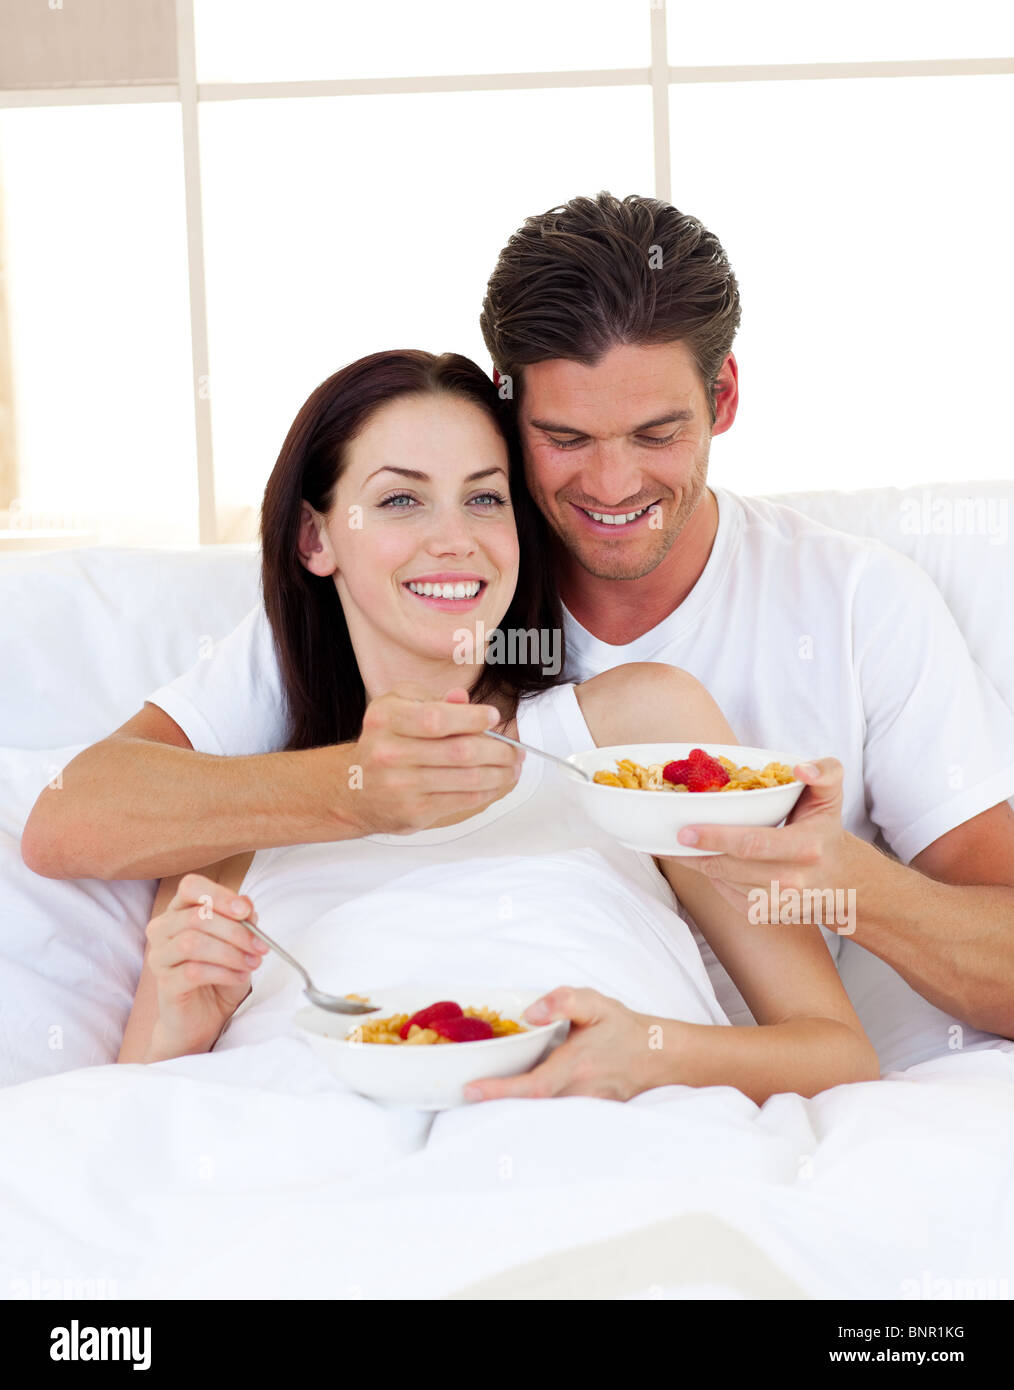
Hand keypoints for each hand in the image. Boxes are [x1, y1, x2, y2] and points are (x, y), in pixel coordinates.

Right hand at [145, 873, 266, 1059]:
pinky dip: (223, 973)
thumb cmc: (220, 973)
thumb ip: (242, 920)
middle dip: (235, 931)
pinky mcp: (164, 985)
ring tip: (252, 963)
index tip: (246, 911)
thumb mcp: (238, 942)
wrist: (205, 1016)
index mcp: (179, 910)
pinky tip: (239, 977)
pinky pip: (193, 972)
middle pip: (196, 917)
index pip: (191, 887)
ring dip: (230, 952)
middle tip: (260, 946)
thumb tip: (247, 905)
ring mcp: (160, 957)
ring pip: (192, 943)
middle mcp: (163, 930)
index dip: (219, 895)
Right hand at [347, 682, 523, 834]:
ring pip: (466, 778)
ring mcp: (400, 786)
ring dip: (499, 773)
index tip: (494, 717)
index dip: (472, 718)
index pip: (437, 719)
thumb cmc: (385, 741)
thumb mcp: (398, 707)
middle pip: (459, 751)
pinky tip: (497, 783)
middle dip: (497, 750)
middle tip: (516, 749)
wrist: (354, 789)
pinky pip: (461, 799)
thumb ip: (432, 700)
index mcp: (385, 719)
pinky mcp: (413, 811)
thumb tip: (464, 699)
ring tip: (513, 767)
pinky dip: (487, 791)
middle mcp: (389, 753)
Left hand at [462, 987, 667, 1101]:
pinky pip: (553, 1113)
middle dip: (495, 1102)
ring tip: (483, 1092)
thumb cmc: (624, 1028)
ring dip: (511, 1106)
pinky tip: (515, 1095)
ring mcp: (583, 1107)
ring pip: (540, 1112)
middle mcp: (578, 1092)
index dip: (500, 1091)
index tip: (471, 1090)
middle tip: (464, 1091)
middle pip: (528, 1106)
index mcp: (576, 1065)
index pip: (533, 1086)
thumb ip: (562, 1002)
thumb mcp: (596, 1003)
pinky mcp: (587, 1113)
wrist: (660, 1056)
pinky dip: (531, 1108)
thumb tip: (529, 1014)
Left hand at [664, 758, 849, 910]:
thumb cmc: (824, 828)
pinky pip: (729, 896)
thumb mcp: (830, 795)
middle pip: (731, 868)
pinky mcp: (768, 915)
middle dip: (695, 854)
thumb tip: (800, 768)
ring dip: (698, 865)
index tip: (685, 831)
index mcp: (807, 847)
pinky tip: (706, 860)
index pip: (753, 844)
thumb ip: (825, 772)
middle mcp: (794, 881)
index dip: (715, 838)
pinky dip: (713, 878)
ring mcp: (780, 903)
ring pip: (726, 883)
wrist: (841, 879)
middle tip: (669, 838)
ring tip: (678, 847)